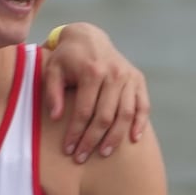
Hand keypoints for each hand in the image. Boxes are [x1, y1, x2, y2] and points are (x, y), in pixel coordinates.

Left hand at [41, 24, 150, 160]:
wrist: (88, 37)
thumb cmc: (67, 58)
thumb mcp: (52, 70)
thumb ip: (52, 93)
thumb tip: (57, 117)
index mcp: (92, 71)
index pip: (84, 111)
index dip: (76, 133)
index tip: (68, 149)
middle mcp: (114, 74)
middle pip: (105, 116)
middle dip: (92, 140)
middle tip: (82, 157)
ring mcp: (128, 77)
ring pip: (125, 114)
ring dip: (115, 137)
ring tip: (104, 153)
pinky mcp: (138, 80)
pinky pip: (143, 105)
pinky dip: (140, 124)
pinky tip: (134, 140)